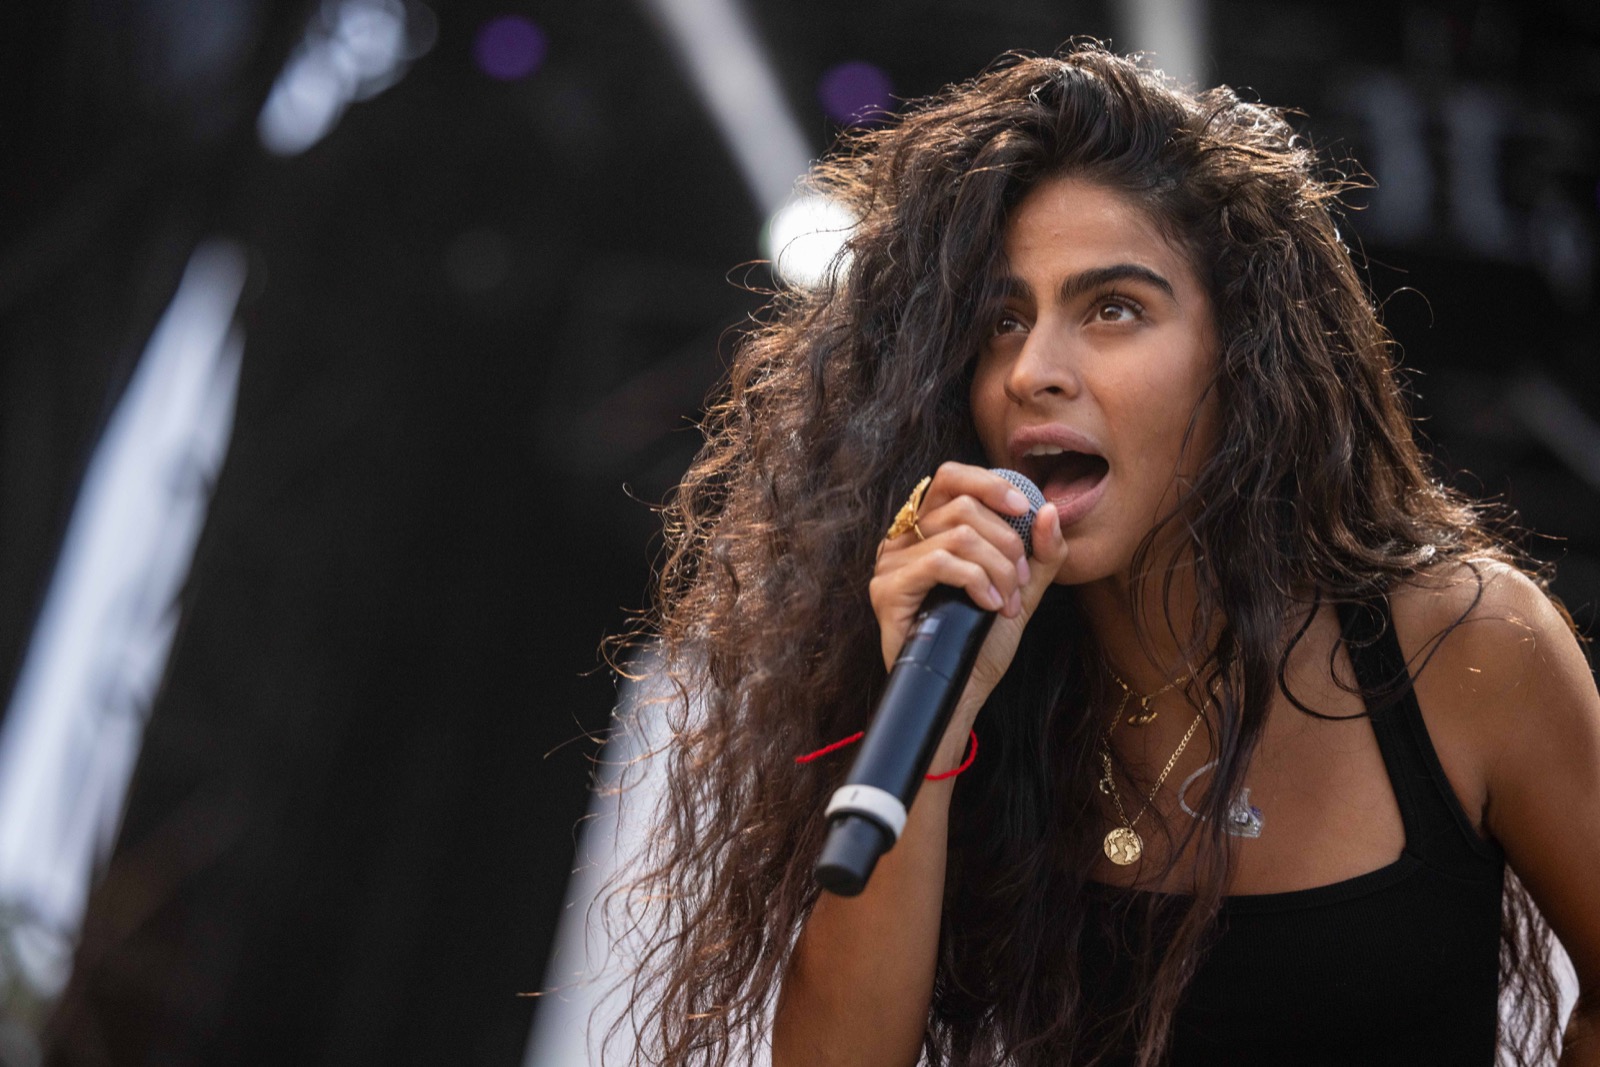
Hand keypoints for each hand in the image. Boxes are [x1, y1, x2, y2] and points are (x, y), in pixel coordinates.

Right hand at [870, 462, 1068, 723]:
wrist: (962, 690)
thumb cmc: (983, 640)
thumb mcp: (1021, 590)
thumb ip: (1040, 553)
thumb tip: (1051, 510)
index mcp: (928, 528)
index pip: (951, 477)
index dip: (990, 484)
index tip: (1025, 509)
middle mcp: (903, 538)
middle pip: (962, 505)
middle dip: (1006, 543)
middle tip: (1020, 581)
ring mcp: (890, 563)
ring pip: (957, 535)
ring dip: (997, 569)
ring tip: (1007, 602)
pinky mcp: (886, 589)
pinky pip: (939, 562)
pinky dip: (975, 580)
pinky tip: (989, 606)